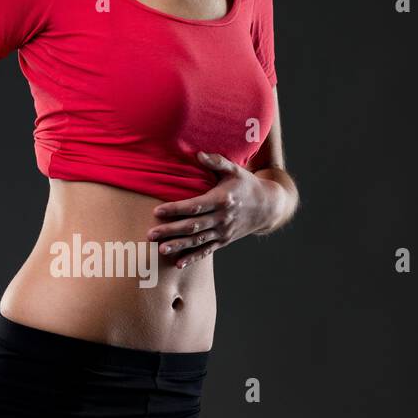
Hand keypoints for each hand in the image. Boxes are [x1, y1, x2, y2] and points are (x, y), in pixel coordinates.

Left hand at [146, 151, 271, 267]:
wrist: (267, 206)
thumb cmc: (246, 185)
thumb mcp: (235, 170)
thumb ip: (216, 162)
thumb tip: (198, 154)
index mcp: (222, 199)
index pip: (195, 206)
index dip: (175, 209)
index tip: (157, 211)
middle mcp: (223, 218)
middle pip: (193, 226)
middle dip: (171, 231)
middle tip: (150, 234)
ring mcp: (224, 232)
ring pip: (198, 241)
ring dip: (178, 246)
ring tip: (160, 250)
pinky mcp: (224, 241)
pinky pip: (207, 251)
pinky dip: (193, 258)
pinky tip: (178, 263)